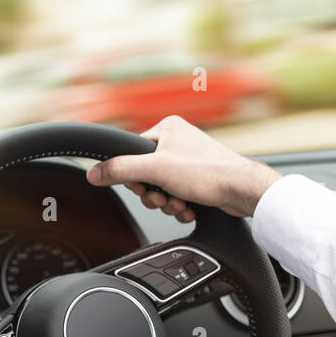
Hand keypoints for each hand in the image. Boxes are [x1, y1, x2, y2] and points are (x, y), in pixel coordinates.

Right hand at [86, 115, 282, 221]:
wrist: (241, 191)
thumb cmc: (209, 172)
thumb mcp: (155, 170)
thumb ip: (121, 170)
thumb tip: (94, 173)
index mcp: (167, 128)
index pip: (132, 153)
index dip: (134, 176)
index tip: (143, 186)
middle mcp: (178, 141)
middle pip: (145, 174)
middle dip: (153, 194)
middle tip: (164, 197)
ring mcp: (188, 161)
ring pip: (160, 189)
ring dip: (167, 203)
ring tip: (180, 203)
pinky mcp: (198, 179)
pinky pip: (175, 196)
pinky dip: (179, 206)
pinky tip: (189, 208)